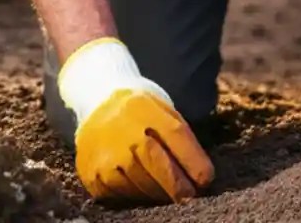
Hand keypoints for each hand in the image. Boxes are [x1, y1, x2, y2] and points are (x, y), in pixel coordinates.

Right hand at [58, 38, 213, 202]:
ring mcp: (107, 156)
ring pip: (143, 187)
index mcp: (145, 109)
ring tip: (166, 189)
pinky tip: (141, 185)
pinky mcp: (94, 176)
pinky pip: (122, 196)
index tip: (206, 178)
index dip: (194, 161)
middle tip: (190, 195)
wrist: (96, 104)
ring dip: (159, 193)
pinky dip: (136, 195)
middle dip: (179, 186)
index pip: (175, 136)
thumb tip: (201, 175)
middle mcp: (124, 132)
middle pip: (159, 167)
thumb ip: (180, 137)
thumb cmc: (139, 111)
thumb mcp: (162, 109)